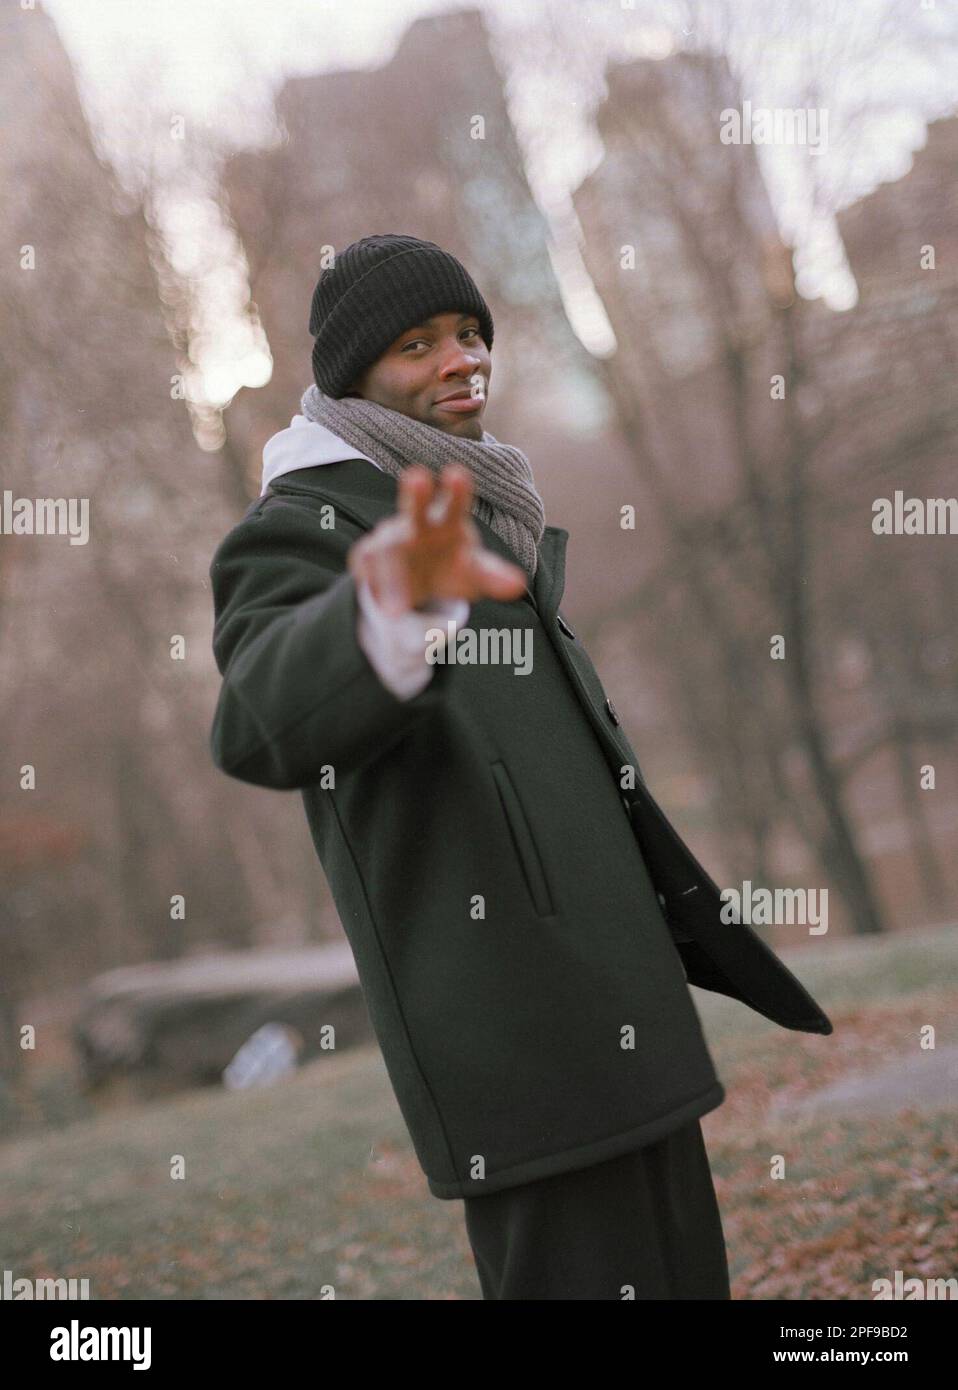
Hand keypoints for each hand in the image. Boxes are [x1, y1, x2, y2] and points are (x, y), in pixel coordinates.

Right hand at [347, 463, 527, 616]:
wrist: (418, 578)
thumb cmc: (451, 565)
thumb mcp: (474, 573)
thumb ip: (493, 576)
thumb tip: (518, 585)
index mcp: (447, 523)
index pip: (455, 504)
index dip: (456, 490)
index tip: (457, 473)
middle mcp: (416, 524)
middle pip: (415, 505)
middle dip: (417, 493)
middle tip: (418, 476)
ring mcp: (389, 539)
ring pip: (388, 550)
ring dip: (392, 577)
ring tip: (397, 610)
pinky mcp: (368, 557)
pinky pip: (365, 564)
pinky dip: (368, 577)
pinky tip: (369, 586)